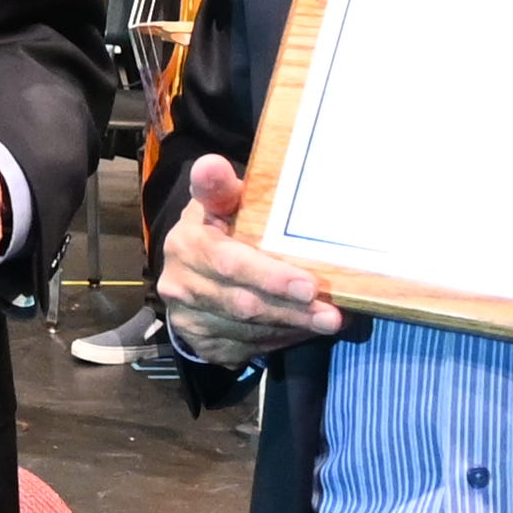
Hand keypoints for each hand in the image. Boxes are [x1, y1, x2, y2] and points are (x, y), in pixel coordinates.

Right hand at [151, 151, 336, 367]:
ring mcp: (187, 318)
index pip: (230, 264)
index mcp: (187, 244)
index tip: (310, 285)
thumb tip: (211, 164)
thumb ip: (220, 187)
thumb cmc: (221, 225)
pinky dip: (277, 341)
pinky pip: (244, 348)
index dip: (270, 277)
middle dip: (292, 311)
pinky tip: (300, 331)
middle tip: (332, 315)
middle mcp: (180, 284)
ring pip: (247, 331)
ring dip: (290, 328)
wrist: (190, 264)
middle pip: (243, 304)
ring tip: (326, 321)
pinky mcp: (199, 342)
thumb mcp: (221, 201)